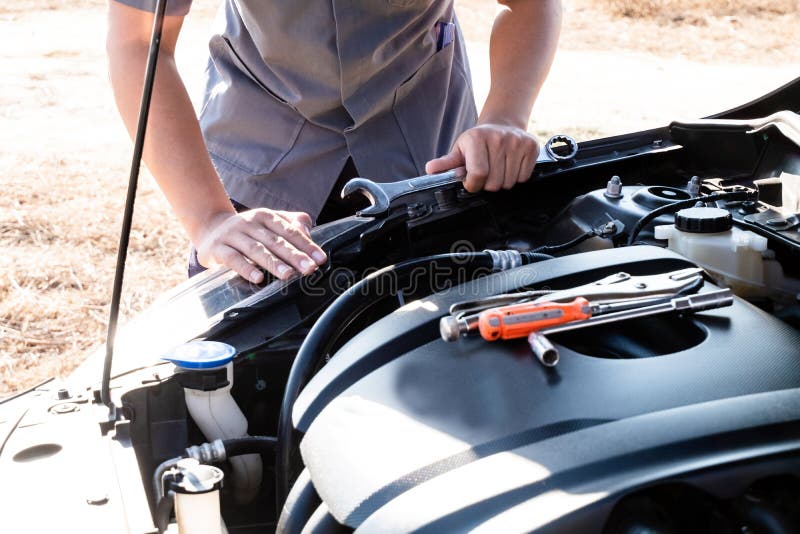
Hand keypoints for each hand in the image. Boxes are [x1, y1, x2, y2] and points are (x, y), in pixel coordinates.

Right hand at [195, 209, 326, 282]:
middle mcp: (250, 223)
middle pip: (275, 241)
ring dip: (273, 262)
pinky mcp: (217, 248)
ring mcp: (233, 235)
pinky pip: (233, 259)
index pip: (290, 231)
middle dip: (294, 255)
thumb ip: (291, 225)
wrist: (209, 228)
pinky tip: (257, 278)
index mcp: (266, 216)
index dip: (306, 245)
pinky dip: (246, 268)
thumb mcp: (269, 223)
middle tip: (309, 268)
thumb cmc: (247, 230)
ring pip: (256, 249)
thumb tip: (308, 231)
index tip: (320, 259)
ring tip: (288, 274)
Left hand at [425, 123, 539, 192]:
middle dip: (488, 184)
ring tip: (498, 168)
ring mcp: (517, 142)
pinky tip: (510, 166)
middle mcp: (498, 138)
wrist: (503, 123)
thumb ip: (446, 162)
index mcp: (476, 138)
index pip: (478, 175)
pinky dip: (516, 177)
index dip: (473, 184)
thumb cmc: (478, 141)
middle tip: (486, 172)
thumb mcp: (460, 149)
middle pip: (494, 183)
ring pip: (509, 183)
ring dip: (502, 182)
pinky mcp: (531, 146)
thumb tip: (430, 169)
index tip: (472, 181)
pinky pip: (524, 177)